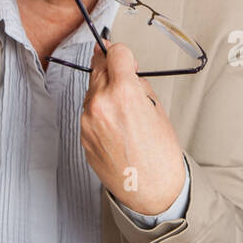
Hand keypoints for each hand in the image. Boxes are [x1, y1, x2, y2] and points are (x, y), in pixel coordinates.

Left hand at [79, 42, 186, 215]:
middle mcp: (100, 104)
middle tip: (124, 78)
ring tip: (124, 113)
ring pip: (92, 90)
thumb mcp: (158, 109)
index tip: (126, 58)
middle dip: (111, 69)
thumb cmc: (160, 156)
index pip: (115, 53)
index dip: (123, 54)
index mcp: (124, 93)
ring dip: (103, 92)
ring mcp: (87, 121)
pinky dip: (99, 113)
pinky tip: (116, 128)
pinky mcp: (82, 135)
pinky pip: (88, 113)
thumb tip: (127, 73)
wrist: (151, 190)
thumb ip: (138, 85)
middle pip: (99, 67)